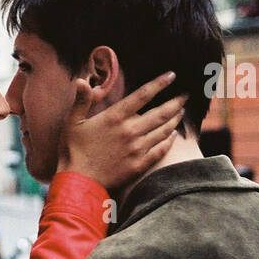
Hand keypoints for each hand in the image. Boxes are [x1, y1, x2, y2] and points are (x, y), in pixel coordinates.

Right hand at [57, 71, 186, 192]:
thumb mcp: (72, 122)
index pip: (143, 95)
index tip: (172, 75)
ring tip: (181, 113)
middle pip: (161, 112)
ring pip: (164, 130)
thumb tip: (80, 80)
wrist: (79, 182)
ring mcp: (137, 148)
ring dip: (175, 120)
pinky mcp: (140, 164)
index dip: (159, 83)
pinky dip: (170, 141)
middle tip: (186, 96)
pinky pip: (161, 149)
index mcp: (115, 117)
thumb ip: (81, 101)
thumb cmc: (73, 151)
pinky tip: (173, 136)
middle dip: (176, 102)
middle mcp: (130, 130)